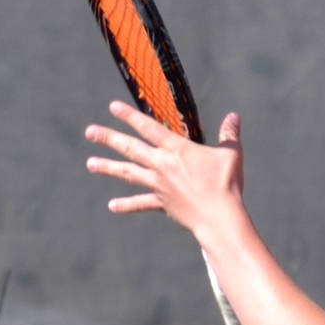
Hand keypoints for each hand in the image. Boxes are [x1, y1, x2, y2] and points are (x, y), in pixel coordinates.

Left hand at [84, 105, 243, 241]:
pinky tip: (112, 205)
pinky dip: (126, 205)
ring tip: (90, 164)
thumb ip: (229, 134)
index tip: (112, 107)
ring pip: (129, 173)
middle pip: (130, 148)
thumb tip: (234, 116)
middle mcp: (162, 165)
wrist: (219, 217)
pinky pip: (140, 203)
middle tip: (89, 132)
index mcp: (177, 149)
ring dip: (108, 168)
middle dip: (109, 139)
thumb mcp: (231, 154)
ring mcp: (159, 185)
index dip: (130, 116)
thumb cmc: (227, 184)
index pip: (149, 128)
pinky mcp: (162, 203)